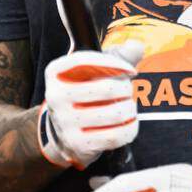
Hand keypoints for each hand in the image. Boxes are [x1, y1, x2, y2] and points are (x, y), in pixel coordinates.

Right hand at [37, 39, 143, 170]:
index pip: (85, 60)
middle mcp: (55, 96)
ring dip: (130, 110)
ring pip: (116, 113)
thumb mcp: (91, 71)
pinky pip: (116, 136)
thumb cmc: (83, 93)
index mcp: (55, 72)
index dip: (113, 62)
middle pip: (108, 88)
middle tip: (126, 92)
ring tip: (128, 108)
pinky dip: (129, 129)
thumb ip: (116, 56)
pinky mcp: (78, 144)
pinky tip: (128, 124)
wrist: (62, 132)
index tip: (131, 70)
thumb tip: (137, 47)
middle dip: (126, 89)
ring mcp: (65, 122)